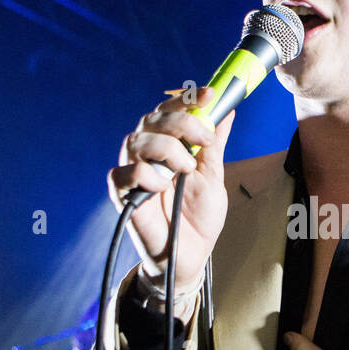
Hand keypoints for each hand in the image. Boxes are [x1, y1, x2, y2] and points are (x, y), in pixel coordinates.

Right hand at [107, 86, 233, 294]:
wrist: (192, 255)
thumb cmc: (198, 217)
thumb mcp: (213, 177)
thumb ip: (214, 145)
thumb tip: (226, 112)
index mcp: (169, 144)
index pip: (170, 111)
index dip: (187, 99)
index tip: (210, 94)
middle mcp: (148, 153)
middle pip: (152, 118)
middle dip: (180, 122)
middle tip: (203, 140)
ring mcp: (133, 172)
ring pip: (136, 140)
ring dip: (166, 149)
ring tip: (185, 169)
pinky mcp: (122, 194)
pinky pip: (122, 173)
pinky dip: (145, 175)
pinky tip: (161, 188)